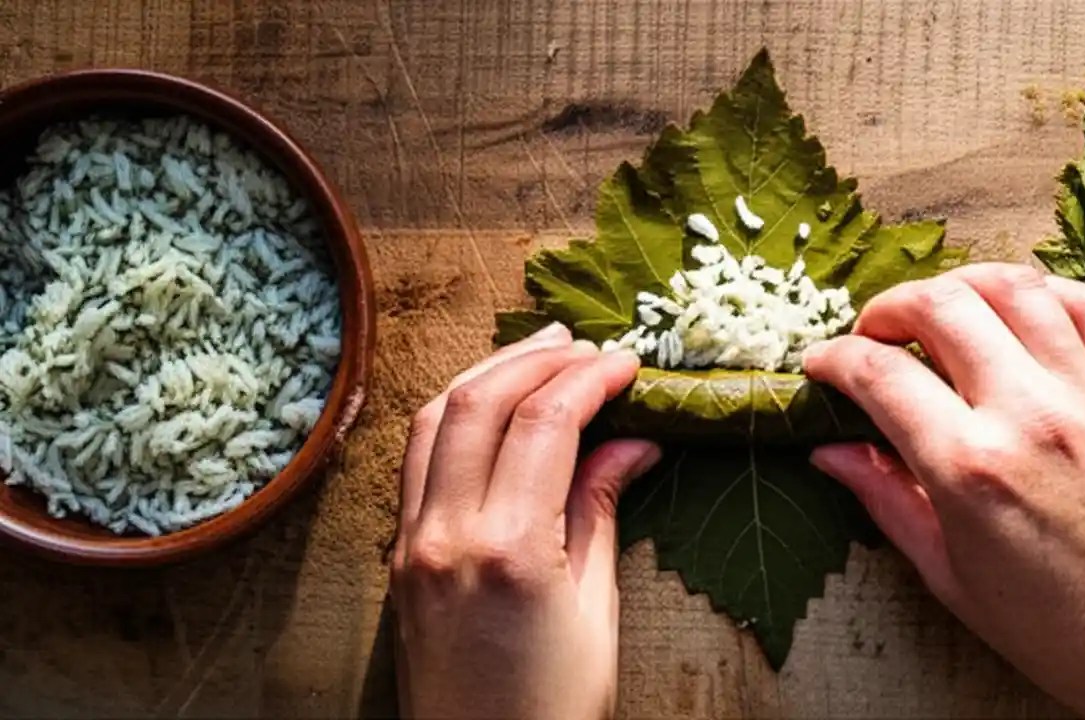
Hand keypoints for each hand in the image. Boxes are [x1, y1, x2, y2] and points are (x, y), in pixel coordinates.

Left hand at [391, 323, 658, 719]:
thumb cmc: (554, 708)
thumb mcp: (596, 610)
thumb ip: (602, 510)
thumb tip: (632, 440)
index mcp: (508, 551)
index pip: (545, 423)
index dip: (589, 379)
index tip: (625, 364)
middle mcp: (446, 536)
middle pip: (480, 403)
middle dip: (534, 359)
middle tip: (584, 346)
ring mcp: (411, 544)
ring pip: (433, 419)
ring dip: (486, 374)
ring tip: (537, 355)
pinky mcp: (398, 557)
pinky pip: (416, 459)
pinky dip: (452, 415)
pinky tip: (488, 406)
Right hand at [803, 263, 1084, 718]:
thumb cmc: (1055, 629)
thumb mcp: (947, 574)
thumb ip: (884, 499)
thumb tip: (828, 452)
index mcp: (968, 467)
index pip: (879, 373)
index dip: (833, 359)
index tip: (819, 367)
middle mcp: (1028, 413)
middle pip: (941, 304)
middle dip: (887, 307)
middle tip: (872, 336)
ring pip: (1013, 285)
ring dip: (959, 285)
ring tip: (936, 313)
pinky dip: (1044, 291)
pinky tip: (1017, 316)